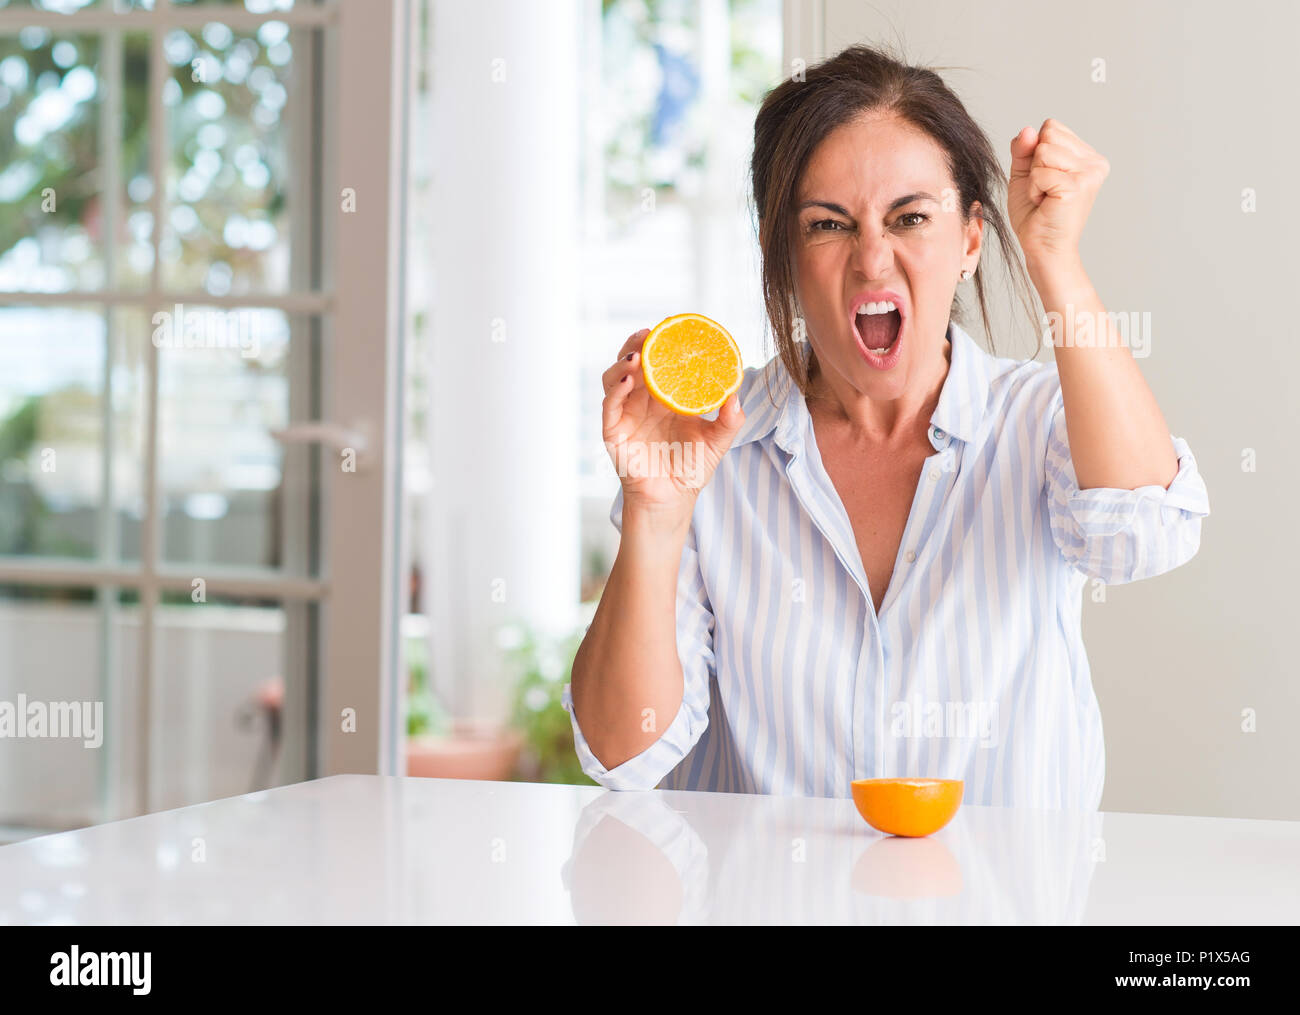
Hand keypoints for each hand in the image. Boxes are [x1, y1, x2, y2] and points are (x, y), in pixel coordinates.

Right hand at [601, 328, 745, 518]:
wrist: (673, 500)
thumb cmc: (691, 468)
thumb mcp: (718, 441)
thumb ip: (730, 419)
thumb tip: (737, 394)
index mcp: (665, 396)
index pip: (659, 361)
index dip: (661, 343)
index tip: (671, 326)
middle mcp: (642, 400)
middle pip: (632, 362)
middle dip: (638, 343)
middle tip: (649, 333)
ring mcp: (625, 414)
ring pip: (615, 378)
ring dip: (623, 363)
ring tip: (637, 355)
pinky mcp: (613, 431)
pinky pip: (609, 406)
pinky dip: (615, 390)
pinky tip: (628, 381)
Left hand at [1007, 118, 1108, 274]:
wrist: (1042, 248)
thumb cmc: (1035, 214)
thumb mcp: (1024, 174)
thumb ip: (1023, 149)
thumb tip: (1028, 129)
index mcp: (1086, 156)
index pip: (1051, 127)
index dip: (1035, 152)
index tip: (1044, 179)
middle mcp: (1094, 161)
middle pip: (1048, 134)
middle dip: (1035, 163)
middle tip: (1044, 190)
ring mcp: (1089, 173)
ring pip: (1043, 151)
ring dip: (1034, 178)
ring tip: (1045, 197)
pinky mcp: (1078, 186)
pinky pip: (1039, 172)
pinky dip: (1033, 189)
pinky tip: (1045, 203)